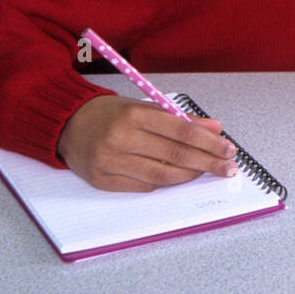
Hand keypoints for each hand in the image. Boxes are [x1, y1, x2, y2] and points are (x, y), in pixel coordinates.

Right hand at [57, 94, 238, 191]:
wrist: (67, 124)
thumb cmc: (110, 114)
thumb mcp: (146, 107)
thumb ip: (181, 118)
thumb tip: (215, 128)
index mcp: (134, 114)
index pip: (182, 132)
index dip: (209, 142)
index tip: (228, 148)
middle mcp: (121, 138)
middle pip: (176, 155)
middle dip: (208, 162)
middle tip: (228, 167)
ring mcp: (110, 161)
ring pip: (162, 175)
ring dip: (189, 175)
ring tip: (205, 171)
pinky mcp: (102, 180)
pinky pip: (143, 186)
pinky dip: (164, 182)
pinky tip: (178, 177)